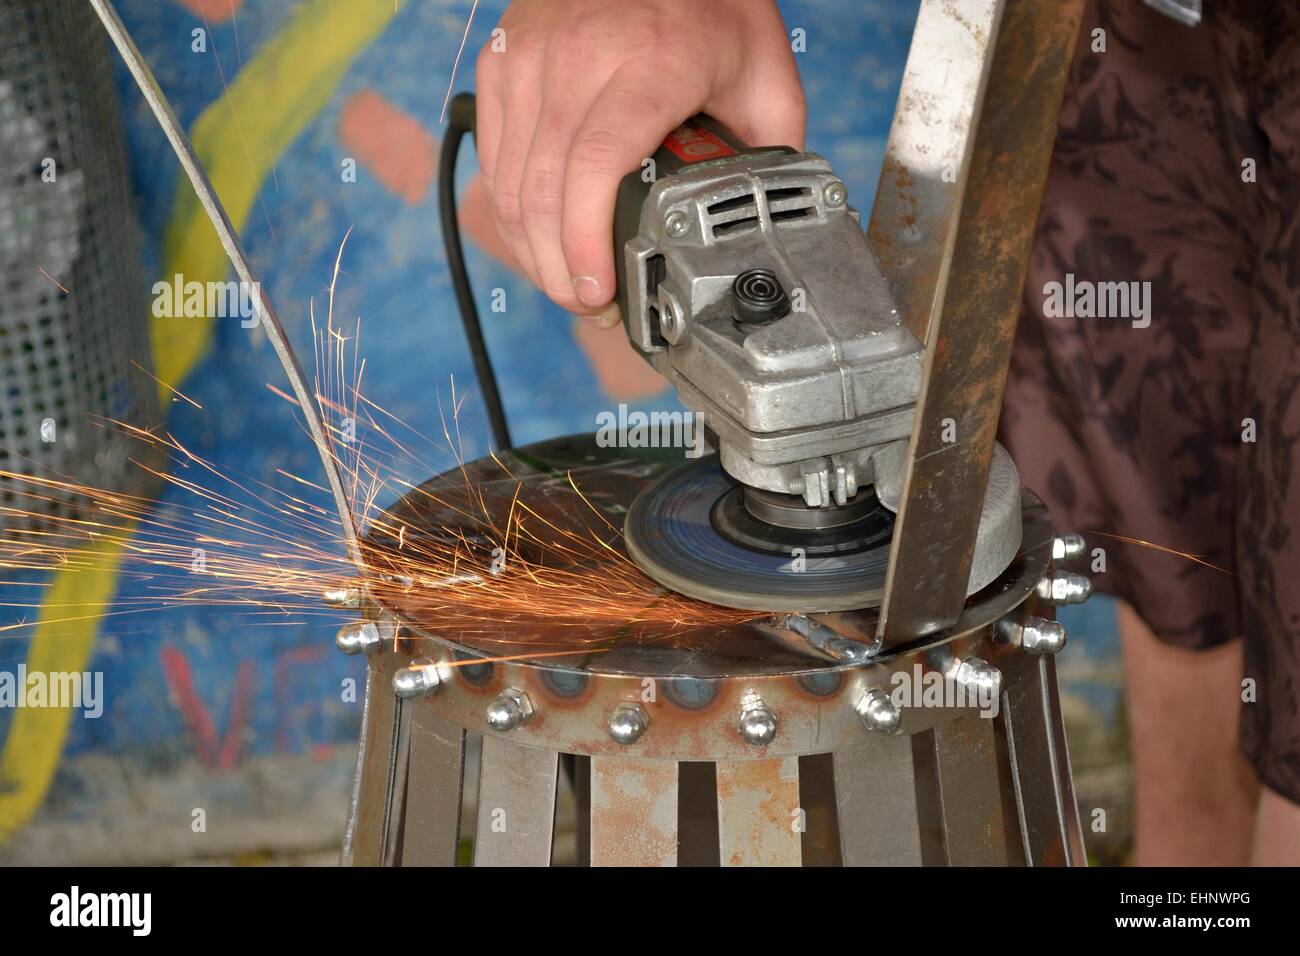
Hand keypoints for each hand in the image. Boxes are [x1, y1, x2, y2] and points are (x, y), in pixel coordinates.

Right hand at [471, 0, 805, 320]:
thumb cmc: (710, 1)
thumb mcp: (765, 71)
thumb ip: (768, 149)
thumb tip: (767, 221)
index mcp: (651, 62)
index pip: (594, 167)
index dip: (585, 244)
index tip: (597, 291)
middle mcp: (579, 55)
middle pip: (545, 190)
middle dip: (559, 267)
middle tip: (588, 302)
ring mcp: (530, 54)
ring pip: (509, 181)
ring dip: (531, 248)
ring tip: (565, 280)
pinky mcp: (502, 58)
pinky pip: (493, 155)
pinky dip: (511, 207)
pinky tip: (539, 235)